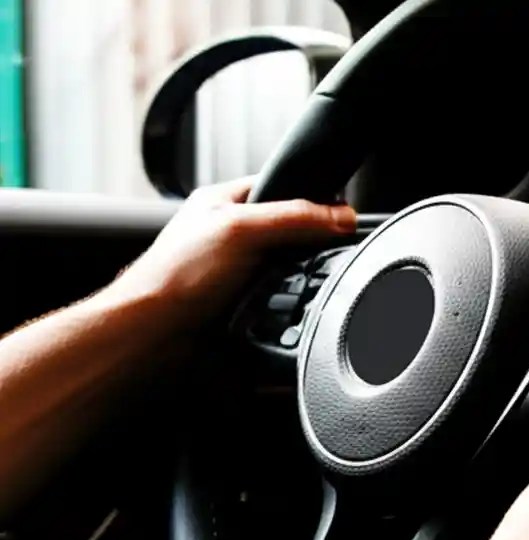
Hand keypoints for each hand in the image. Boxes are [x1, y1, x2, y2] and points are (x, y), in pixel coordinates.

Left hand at [114, 176, 355, 320]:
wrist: (154, 332)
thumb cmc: (174, 276)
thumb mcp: (243, 230)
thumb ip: (295, 218)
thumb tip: (341, 216)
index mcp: (222, 200)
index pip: (282, 185)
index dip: (312, 197)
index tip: (338, 215)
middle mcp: (229, 232)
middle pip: (290, 228)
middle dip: (306, 242)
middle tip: (314, 252)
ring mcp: (235, 268)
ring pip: (287, 265)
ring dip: (296, 276)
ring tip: (291, 283)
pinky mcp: (241, 300)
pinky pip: (280, 295)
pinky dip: (287, 301)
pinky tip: (283, 305)